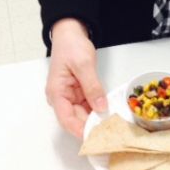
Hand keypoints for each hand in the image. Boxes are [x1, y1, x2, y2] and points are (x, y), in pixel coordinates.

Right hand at [46, 18, 106, 137]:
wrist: (70, 33)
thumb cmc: (71, 46)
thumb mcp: (84, 64)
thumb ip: (92, 87)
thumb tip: (100, 107)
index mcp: (56, 92)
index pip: (67, 119)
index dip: (80, 130)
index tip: (96, 136)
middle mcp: (61, 98)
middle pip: (75, 119)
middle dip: (91, 126)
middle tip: (110, 132)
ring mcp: (70, 96)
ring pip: (83, 114)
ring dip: (96, 119)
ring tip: (112, 125)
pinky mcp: (78, 92)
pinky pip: (88, 105)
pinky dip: (98, 109)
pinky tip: (109, 113)